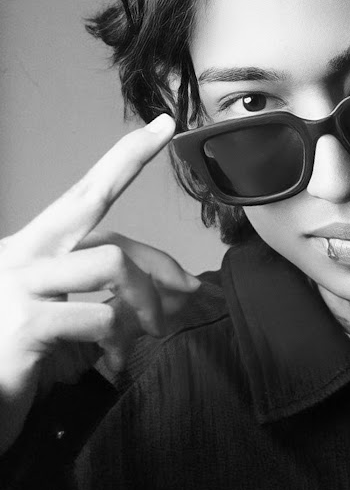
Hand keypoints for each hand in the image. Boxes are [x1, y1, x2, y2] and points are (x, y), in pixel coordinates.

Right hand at [0, 114, 200, 455]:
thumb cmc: (23, 361)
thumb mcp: (71, 319)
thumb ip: (110, 292)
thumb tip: (177, 286)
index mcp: (34, 248)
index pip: (86, 192)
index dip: (126, 157)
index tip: (162, 125)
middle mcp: (20, 254)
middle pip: (91, 201)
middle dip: (138, 182)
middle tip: (192, 277)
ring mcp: (17, 285)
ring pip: (111, 262)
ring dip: (145, 301)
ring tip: (149, 334)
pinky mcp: (24, 323)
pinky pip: (100, 316)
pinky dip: (119, 340)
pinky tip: (111, 363)